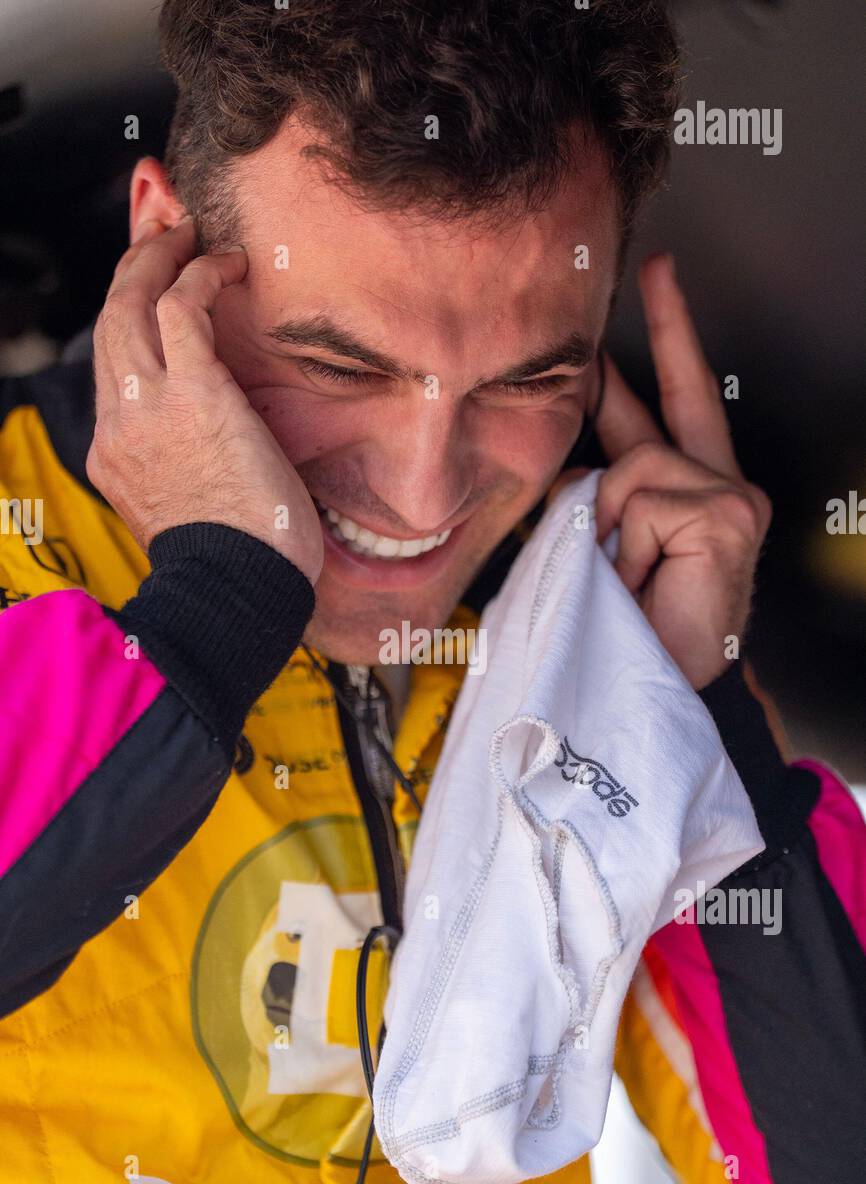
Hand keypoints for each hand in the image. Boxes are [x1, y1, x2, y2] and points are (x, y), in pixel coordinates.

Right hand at [86, 218, 323, 584]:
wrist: (235, 593)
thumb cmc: (235, 566)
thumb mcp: (189, 510)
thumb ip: (184, 466)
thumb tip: (217, 445)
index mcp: (115, 454)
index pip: (111, 367)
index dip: (127, 318)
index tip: (150, 290)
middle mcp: (120, 424)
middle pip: (109, 321)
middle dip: (132, 268)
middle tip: (163, 235)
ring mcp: (149, 407)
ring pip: (132, 302)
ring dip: (160, 256)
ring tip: (191, 234)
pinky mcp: (194, 395)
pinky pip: (182, 309)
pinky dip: (202, 277)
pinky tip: (228, 266)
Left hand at [593, 253, 770, 688]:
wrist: (652, 687)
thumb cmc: (629, 630)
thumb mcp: (601, 551)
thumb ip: (596, 499)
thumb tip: (583, 468)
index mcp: (687, 491)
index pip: (669, 405)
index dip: (664, 344)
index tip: (655, 282)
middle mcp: (717, 485)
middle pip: (676, 398)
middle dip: (668, 326)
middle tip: (655, 268)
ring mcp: (728, 496)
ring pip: (628, 467)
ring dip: (605, 530)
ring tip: (623, 579)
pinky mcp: (726, 512)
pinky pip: (639, 502)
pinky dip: (623, 546)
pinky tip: (642, 579)